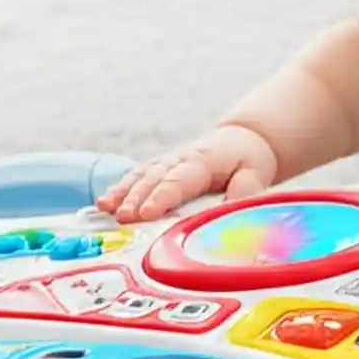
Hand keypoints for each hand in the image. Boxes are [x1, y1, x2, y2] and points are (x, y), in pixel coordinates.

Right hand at [96, 125, 277, 222]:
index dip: (162, 197)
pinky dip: (119, 189)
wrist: (240, 141)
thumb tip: (230, 210)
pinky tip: (104, 203)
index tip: (147, 213)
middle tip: (122, 217)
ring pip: (140, 176)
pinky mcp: (158, 169)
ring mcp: (166, 162)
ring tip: (104, 208)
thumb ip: (243, 192)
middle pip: (154, 179)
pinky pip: (136, 177)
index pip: (179, 181)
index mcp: (203, 161)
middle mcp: (179, 159)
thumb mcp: (255, 175)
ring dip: (122, 192)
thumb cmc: (246, 160)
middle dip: (136, 198)